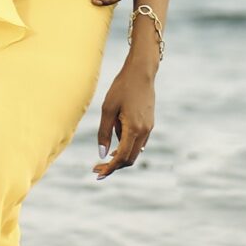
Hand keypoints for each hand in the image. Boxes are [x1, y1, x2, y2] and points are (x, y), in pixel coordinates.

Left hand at [93, 60, 154, 177]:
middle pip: (129, 158)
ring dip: (119, 154)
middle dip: (113, 165)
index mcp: (133, 129)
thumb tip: (102, 154)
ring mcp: (149, 128)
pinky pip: (138, 141)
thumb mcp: (107, 109)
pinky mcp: (149, 123)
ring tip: (104, 150)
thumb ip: (104, 133)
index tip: (97, 173)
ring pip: (134, 150)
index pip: (121, 157)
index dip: (109, 168)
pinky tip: (116, 138)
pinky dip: (126, 145)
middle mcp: (144, 131)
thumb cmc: (122, 87)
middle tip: (96, 167)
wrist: (141, 72)